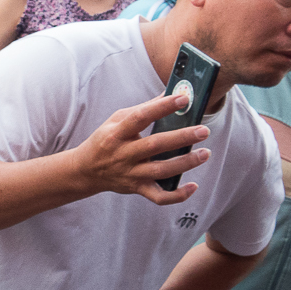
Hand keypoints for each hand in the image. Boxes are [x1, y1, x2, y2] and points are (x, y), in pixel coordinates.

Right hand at [68, 93, 211, 203]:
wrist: (86, 170)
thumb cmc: (106, 140)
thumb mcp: (117, 120)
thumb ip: (144, 108)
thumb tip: (172, 93)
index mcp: (117, 133)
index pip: (140, 117)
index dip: (162, 107)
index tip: (183, 98)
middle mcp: (123, 154)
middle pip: (154, 145)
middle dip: (181, 138)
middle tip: (203, 130)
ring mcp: (130, 173)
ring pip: (160, 171)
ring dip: (184, 163)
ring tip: (205, 153)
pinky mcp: (136, 188)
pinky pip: (158, 197)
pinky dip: (176, 195)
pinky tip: (192, 186)